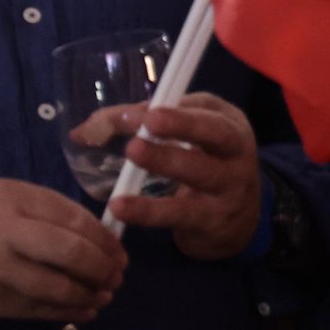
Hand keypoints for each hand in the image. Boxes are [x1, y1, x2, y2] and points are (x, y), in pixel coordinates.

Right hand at [0, 181, 127, 325]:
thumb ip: (41, 209)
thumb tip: (93, 234)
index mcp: (7, 200)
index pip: (72, 220)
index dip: (104, 239)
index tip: (117, 250)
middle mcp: (1, 234)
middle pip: (71, 255)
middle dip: (103, 269)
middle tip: (116, 275)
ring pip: (58, 290)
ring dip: (89, 295)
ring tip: (102, 295)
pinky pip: (38, 313)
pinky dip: (66, 313)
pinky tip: (80, 310)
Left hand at [105, 94, 262, 259]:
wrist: (241, 222)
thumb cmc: (204, 164)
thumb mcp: (186, 138)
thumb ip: (142, 126)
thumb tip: (87, 129)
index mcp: (227, 122)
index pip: (200, 107)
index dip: (171, 108)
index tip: (136, 111)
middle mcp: (235, 152)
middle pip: (216, 133)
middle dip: (183, 124)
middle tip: (148, 121)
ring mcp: (228, 188)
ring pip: (200, 173)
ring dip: (164, 162)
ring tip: (132, 153)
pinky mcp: (212, 221)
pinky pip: (180, 215)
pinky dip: (149, 211)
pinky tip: (121, 208)